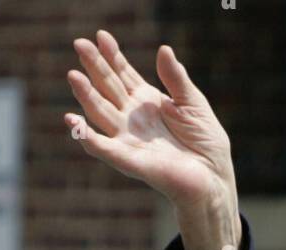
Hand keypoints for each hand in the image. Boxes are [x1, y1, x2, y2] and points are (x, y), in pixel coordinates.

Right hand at [64, 29, 239, 221]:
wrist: (214, 178)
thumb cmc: (205, 143)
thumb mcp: (193, 103)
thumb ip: (176, 79)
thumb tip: (164, 49)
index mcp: (146, 101)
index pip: (123, 74)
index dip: (112, 55)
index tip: (101, 35)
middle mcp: (132, 118)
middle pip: (108, 88)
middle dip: (94, 66)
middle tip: (80, 43)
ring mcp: (129, 139)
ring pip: (101, 113)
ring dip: (85, 95)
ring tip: (74, 76)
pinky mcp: (130, 161)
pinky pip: (104, 148)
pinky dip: (86, 137)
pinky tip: (72, 121)